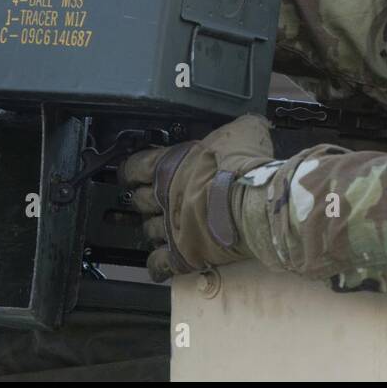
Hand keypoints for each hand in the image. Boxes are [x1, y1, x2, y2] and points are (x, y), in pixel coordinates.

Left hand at [121, 114, 275, 281]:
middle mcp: (164, 195)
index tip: (132, 174)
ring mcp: (170, 227)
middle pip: (140, 201)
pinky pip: (157, 264)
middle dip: (145, 201)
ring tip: (164, 228)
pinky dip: (157, 264)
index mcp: (171, 164)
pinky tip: (161, 263)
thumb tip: (251, 123)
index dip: (131, 171)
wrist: (254, 202)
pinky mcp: (182, 254)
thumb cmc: (246, 165)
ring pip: (148, 231)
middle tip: (151, 201)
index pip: (134, 167)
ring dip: (154, 229)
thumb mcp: (245, 130)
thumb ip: (240, 126)